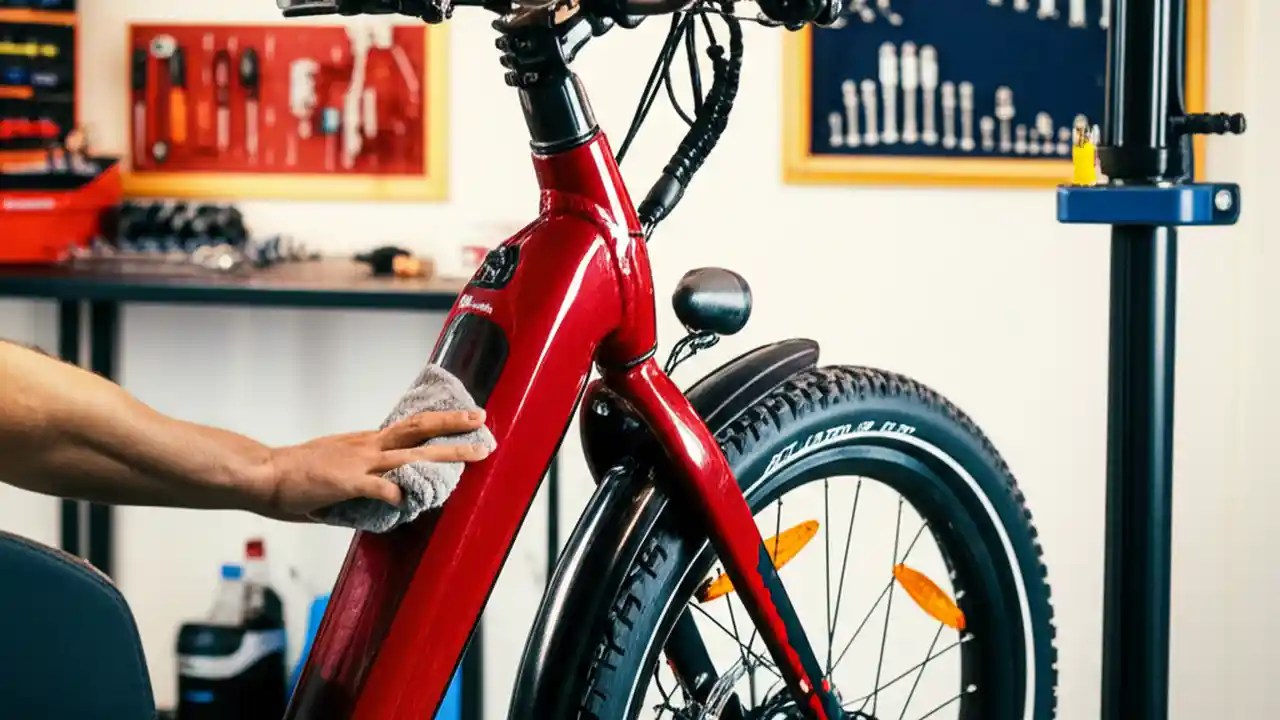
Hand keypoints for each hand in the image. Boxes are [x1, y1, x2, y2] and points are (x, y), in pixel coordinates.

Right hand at [257, 409, 491, 520]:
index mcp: (364, 442)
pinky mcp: (347, 481)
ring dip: (448, 452)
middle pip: (419, 428)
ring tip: (476, 452)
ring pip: (413, 452)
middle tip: (483, 420)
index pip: (408, 427)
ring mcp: (359, 461)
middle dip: (454, 424)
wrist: (262, 474)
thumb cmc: (293, 476)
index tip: (462, 421)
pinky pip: (383, 488)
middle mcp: (367, 445)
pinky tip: (411, 501)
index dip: (437, 424)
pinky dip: (400, 494)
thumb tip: (384, 498)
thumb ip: (362, 482)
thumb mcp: (333, 469)